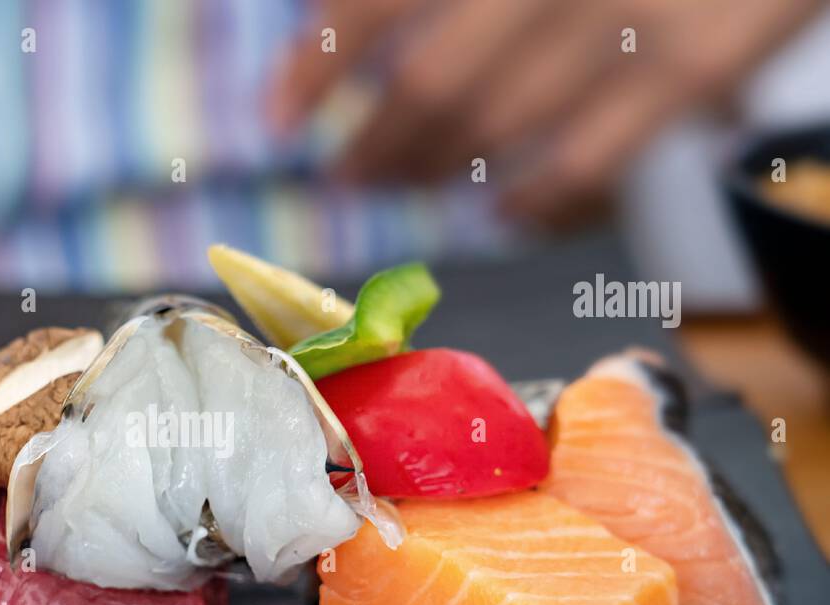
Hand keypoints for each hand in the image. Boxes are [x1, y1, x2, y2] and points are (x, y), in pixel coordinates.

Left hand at [267, 0, 824, 225]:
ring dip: (439, 171)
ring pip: (496, 128)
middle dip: (376, 144)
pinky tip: (504, 215)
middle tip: (348, 172)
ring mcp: (627, 17)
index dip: (315, 66)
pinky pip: (587, 161)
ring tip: (411, 183)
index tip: (278, 116)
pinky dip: (533, 202)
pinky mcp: (696, 65)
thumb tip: (346, 23)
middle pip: (429, 85)